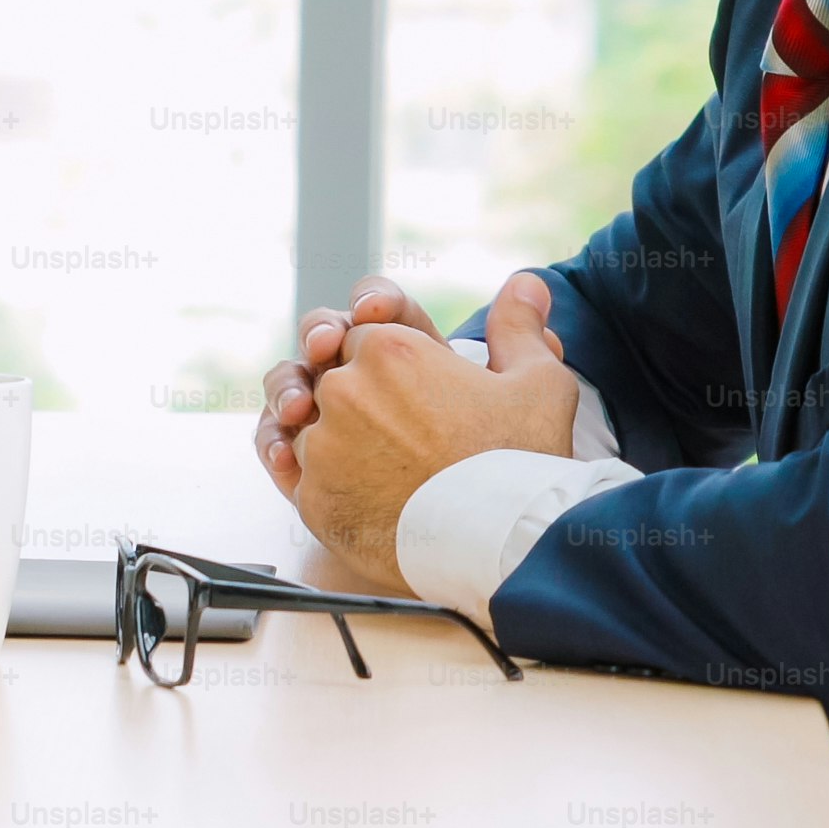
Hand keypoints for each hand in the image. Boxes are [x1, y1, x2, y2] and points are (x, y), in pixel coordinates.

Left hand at [289, 272, 579, 591]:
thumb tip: (525, 283)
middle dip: (346, 391)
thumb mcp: (539, 384)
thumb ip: (518, 328)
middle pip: (325, 375)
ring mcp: (321, 444)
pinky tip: (338, 483)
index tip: (403, 384)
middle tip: (386, 424)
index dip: (379, 357)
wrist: (502, 545)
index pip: (360, 336)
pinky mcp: (310, 494)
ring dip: (323, 433)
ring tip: (370, 459)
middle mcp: (344, 389)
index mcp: (389, 351)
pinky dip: (306, 473)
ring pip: (303, 424)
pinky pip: (289, 471)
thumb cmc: (520, 463)